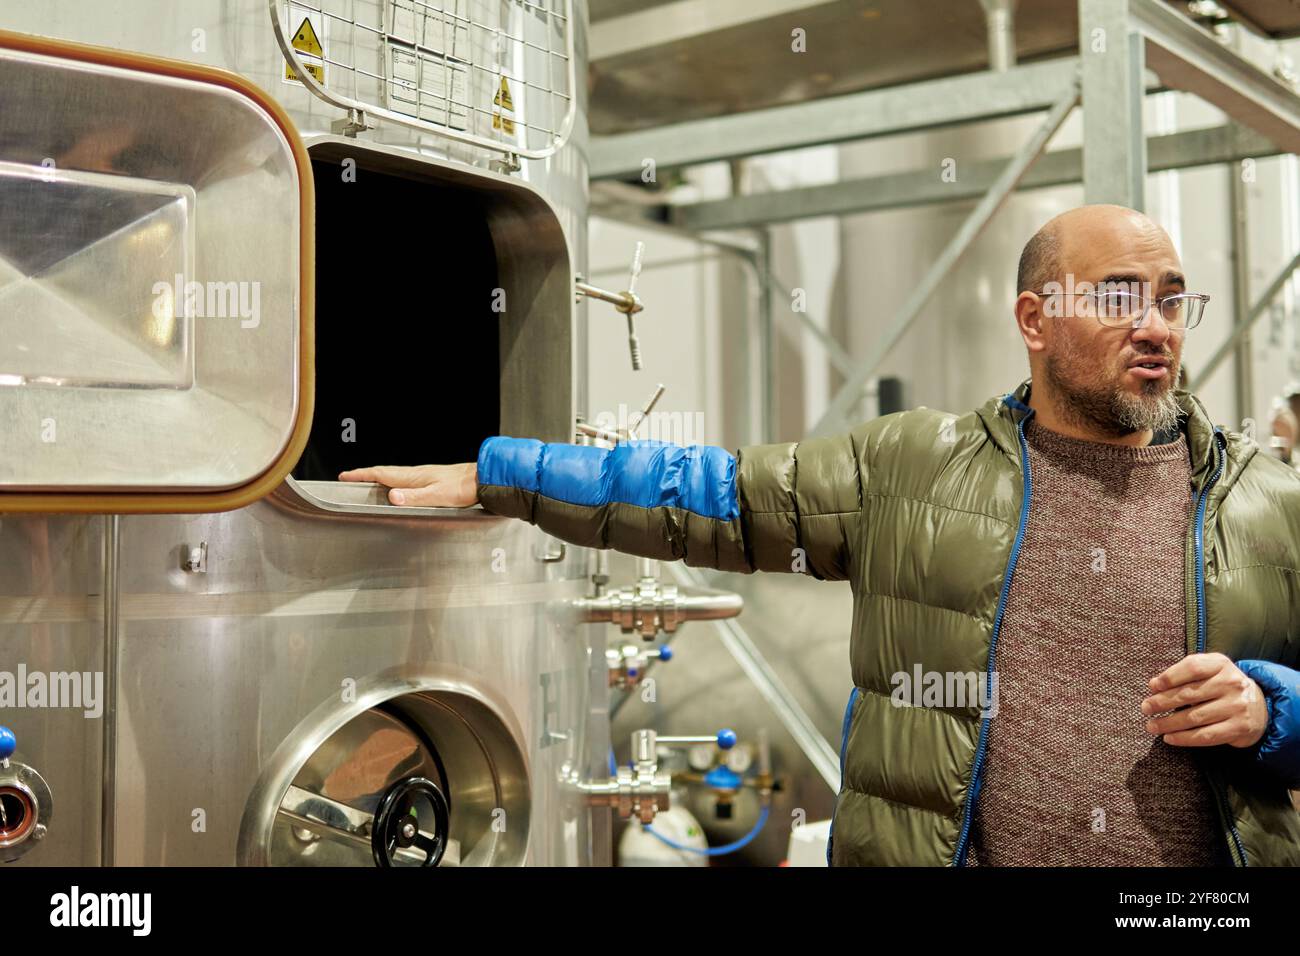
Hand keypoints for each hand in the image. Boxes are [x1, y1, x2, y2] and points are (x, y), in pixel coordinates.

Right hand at [337, 463, 477, 507]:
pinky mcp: (432, 481)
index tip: (345, 475)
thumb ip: (414, 497)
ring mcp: (424, 476)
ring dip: (378, 478)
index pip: (381, 474)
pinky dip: (394, 482)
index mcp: (414, 477)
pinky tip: (398, 488)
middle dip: (365, 475)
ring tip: (368, 482)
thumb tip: (391, 496)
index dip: (362, 475)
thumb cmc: (463, 488)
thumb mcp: (437, 496)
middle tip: (350, 477)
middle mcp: (417, 474)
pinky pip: (405, 481)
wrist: (482, 480)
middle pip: (385, 473)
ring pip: (395, 477)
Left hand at [1142, 652, 1268, 748]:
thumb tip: (1154, 685)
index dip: (1170, 676)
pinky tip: (1169, 738)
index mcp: (1222, 664)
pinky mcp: (1239, 727)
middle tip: (1145, 708)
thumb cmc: (1223, 686)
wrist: (1260, 707)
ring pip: (1195, 717)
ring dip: (1168, 723)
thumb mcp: (1210, 671)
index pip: (1193, 667)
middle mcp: (1232, 683)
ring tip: (1151, 726)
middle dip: (1162, 702)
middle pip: (1189, 694)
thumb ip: (1185, 673)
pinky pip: (1206, 735)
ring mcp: (1237, 706)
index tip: (1153, 686)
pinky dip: (1184, 738)